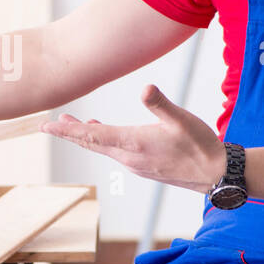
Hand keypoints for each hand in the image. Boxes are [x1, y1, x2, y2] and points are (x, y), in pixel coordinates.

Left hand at [39, 84, 225, 192]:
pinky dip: (104, 142)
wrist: (217, 174)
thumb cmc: (201, 145)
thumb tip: (145, 88)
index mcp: (133, 144)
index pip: (92, 136)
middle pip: (92, 144)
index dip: (67, 131)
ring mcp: (136, 164)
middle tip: (50, 125)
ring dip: (87, 137)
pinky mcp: (144, 167)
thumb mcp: (182, 119)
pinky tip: (103, 134)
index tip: (46, 126)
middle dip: (70, 133)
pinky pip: (116, 153)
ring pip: (104, 148)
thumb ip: (161, 104)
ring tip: (71, 125)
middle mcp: (129, 157)